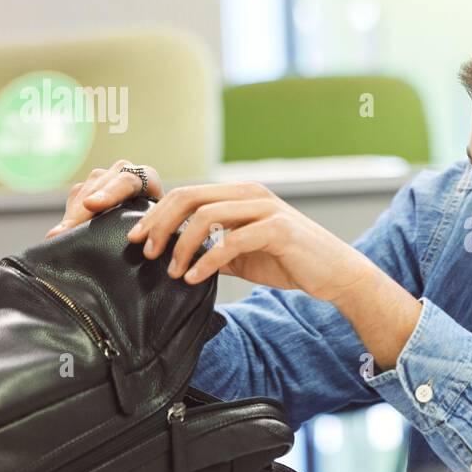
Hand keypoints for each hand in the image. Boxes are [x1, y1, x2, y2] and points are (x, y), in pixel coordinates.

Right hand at [46, 160, 164, 238]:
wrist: (156, 219)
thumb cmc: (164, 221)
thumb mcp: (164, 220)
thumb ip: (155, 226)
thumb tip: (148, 247)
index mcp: (146, 177)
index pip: (126, 181)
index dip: (108, 193)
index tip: (91, 205)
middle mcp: (122, 172)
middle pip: (99, 186)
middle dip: (82, 210)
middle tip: (66, 230)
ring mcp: (103, 178)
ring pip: (84, 191)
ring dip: (72, 215)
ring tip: (57, 235)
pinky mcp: (88, 189)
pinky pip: (75, 198)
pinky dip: (68, 218)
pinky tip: (59, 234)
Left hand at [123, 181, 369, 299]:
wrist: (334, 273)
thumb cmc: (290, 262)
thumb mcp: (244, 254)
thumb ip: (216, 248)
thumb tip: (178, 257)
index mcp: (240, 194)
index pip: (188, 194)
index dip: (157, 215)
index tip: (137, 239)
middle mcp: (251, 194)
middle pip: (190, 197)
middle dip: (160, 224)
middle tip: (146, 252)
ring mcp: (265, 209)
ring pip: (207, 216)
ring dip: (181, 244)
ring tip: (172, 271)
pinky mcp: (278, 229)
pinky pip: (232, 240)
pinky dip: (207, 260)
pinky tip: (194, 278)